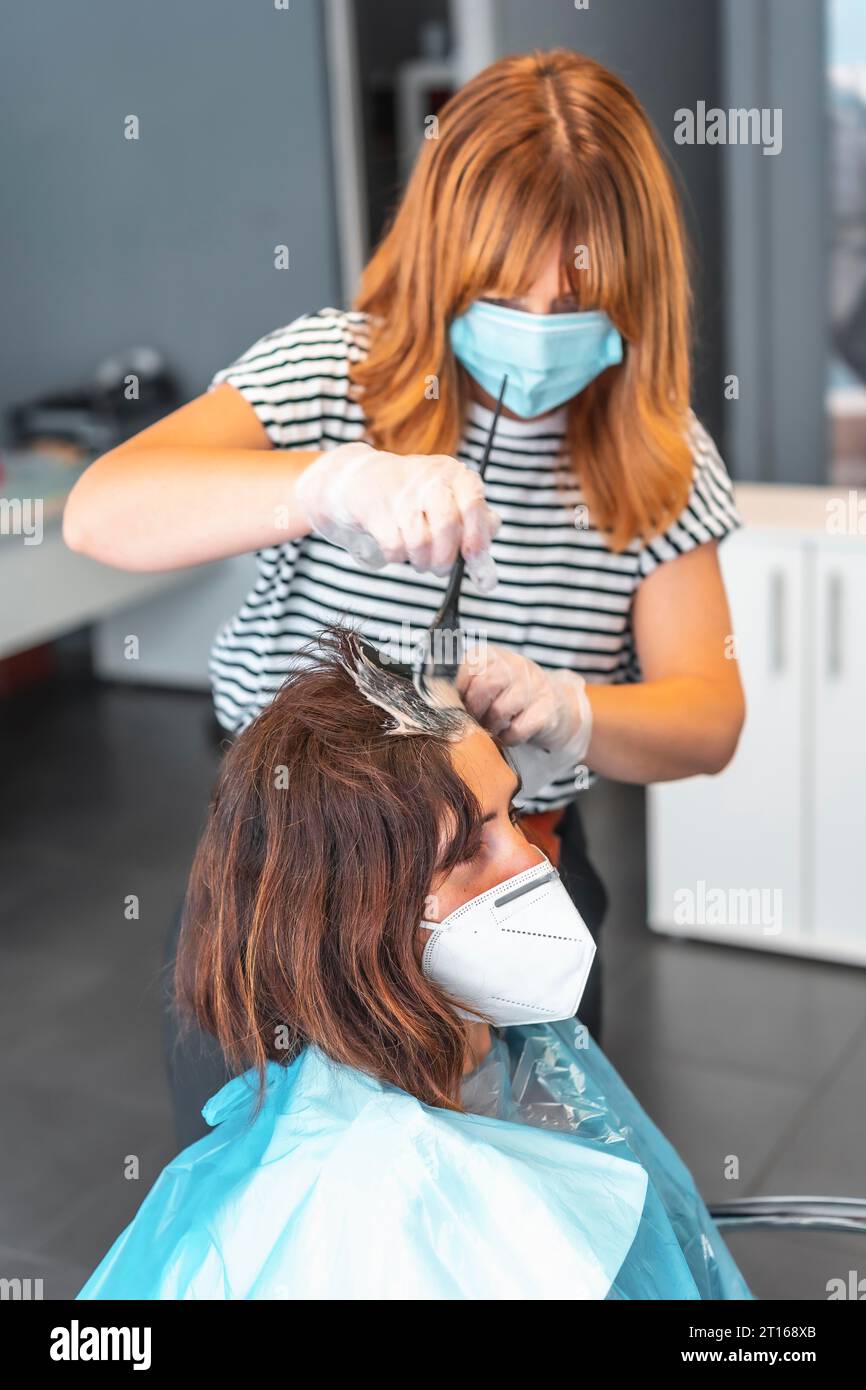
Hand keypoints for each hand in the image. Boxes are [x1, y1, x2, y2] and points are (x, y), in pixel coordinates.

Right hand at [295, 441, 501, 591]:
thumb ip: (474, 534)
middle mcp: (430, 477)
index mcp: (455, 474)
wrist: (358, 479)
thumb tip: (487, 577)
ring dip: (420, 561)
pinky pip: (395, 547)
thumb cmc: (411, 498)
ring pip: (420, 542)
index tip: (473, 560)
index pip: (474, 507)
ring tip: (417, 558)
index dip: (476, 539)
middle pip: (447, 527)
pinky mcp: (374, 506)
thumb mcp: (449, 505)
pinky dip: (397, 557)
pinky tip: (396, 548)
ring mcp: (400, 491)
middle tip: (439, 568)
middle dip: (444, 559)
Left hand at [456, 643, 592, 761]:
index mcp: (491, 655)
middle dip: (475, 711)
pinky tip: (509, 735)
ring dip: (491, 727)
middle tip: (475, 722)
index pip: (466, 668)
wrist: (556, 704)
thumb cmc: (508, 696)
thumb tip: (435, 704)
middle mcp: (514, 664)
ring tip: (492, 729)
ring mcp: (534, 685)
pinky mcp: (548, 708)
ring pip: (500, 709)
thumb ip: (460, 688)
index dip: (458, 694)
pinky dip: (509, 738)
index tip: (458, 707)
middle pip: (484, 686)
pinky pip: (519, 728)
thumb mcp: (484, 684)